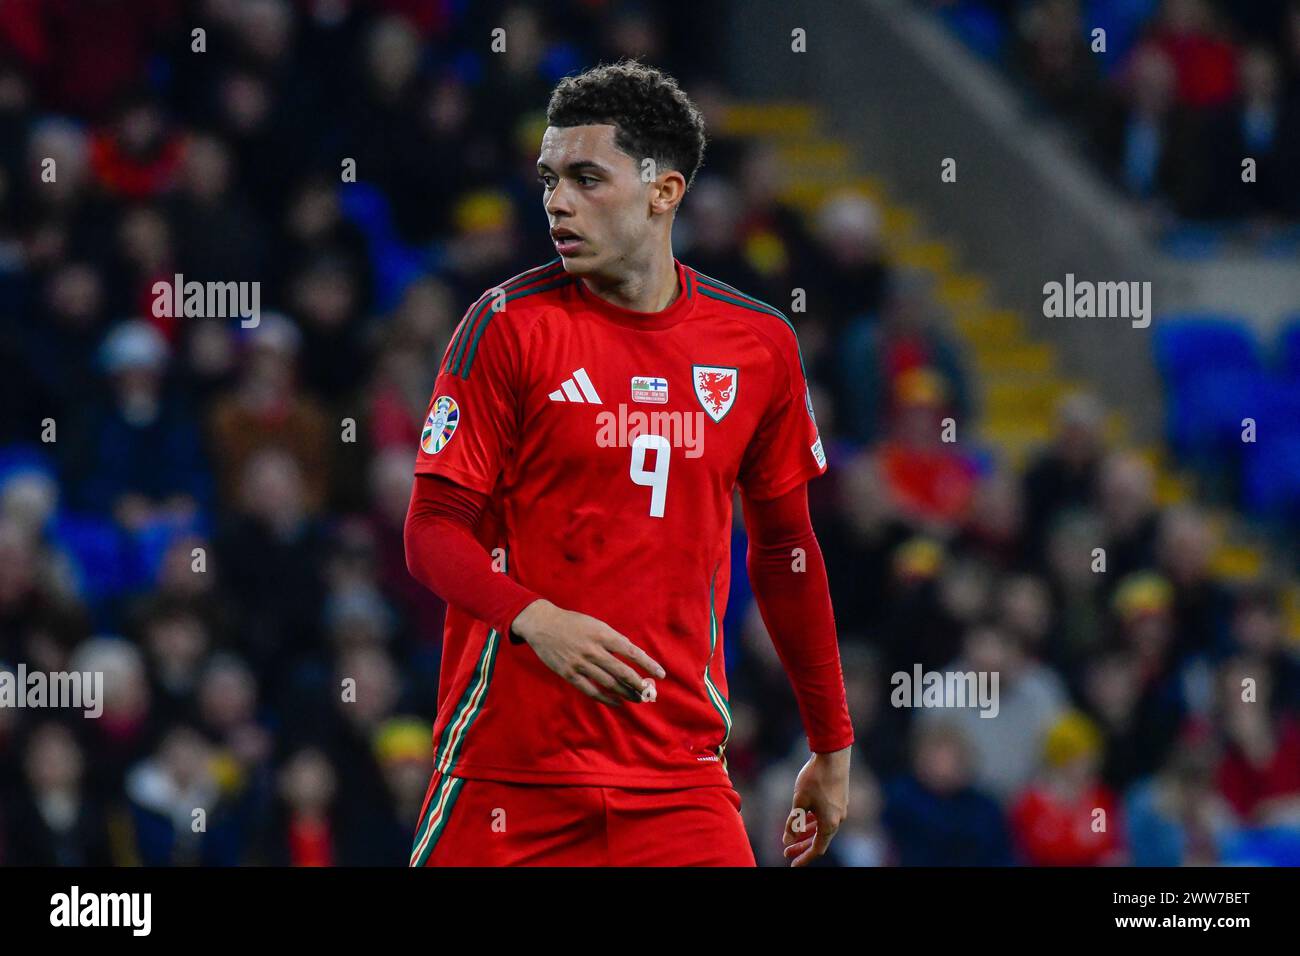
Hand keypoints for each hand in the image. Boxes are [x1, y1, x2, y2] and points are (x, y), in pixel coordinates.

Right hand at [510, 599, 665, 705]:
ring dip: (625, 693)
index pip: (631, 651)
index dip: (647, 664)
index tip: (661, 674)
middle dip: (639, 684)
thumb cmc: (573, 623)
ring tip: (638, 699)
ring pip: (609, 683)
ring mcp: (580, 663)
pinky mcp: (569, 674)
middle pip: (622, 671)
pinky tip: (617, 703)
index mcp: (602, 634)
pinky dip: (606, 699)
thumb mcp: (596, 624)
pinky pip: (591, 690)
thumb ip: (613, 639)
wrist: (542, 624)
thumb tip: (633, 653)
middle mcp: (593, 649)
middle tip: (650, 693)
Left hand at [783, 746, 850, 866]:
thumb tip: (788, 839)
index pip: (817, 849)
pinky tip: (803, 819)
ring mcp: (840, 809)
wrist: (833, 755)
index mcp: (830, 824)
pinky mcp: (839, 799)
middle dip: (802, 846)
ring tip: (791, 836)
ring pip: (822, 828)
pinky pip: (825, 817)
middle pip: (819, 840)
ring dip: (807, 833)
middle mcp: (838, 819)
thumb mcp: (799, 802)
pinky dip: (813, 822)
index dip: (804, 858)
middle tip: (786, 852)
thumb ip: (793, 822)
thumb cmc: (815, 779)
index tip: (792, 864)